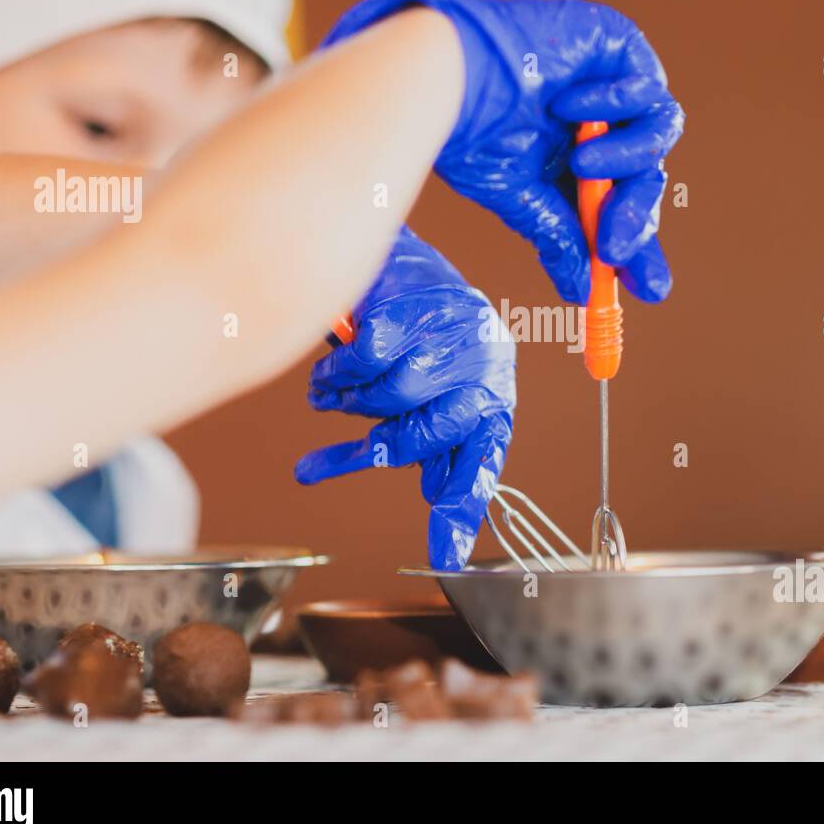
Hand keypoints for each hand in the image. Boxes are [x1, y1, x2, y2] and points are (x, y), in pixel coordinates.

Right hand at [294, 227, 514, 570]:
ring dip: (351, 403)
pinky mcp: (417, 308)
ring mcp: (454, 334)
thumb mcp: (445, 391)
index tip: (446, 558)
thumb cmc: (429, 338)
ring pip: (390, 396)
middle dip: (381, 443)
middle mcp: (485, 368)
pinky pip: (365, 360)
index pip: (481, 463)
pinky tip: (329, 374)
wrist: (408, 264)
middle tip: (353, 447)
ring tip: (329, 396)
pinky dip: (337, 372)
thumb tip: (434, 487)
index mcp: (495, 399)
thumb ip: (441, 439)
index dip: (461, 510)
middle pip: (425, 433)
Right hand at [323, 0, 683, 304]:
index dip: (640, 244)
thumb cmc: (470, 131)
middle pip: (647, 175)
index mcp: (576, 159)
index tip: (651, 288)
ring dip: (625, 159)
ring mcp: (611, 82)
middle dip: (633, 215)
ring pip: (658, 133)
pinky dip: (615, 103)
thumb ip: (559, 237)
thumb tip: (582, 290)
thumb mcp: (519, 198)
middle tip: (613, 245)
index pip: (623, 205)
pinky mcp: (616, 44)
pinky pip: (646, 85)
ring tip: (580, 163)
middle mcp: (600, 123)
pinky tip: (569, 106)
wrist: (444, 78)